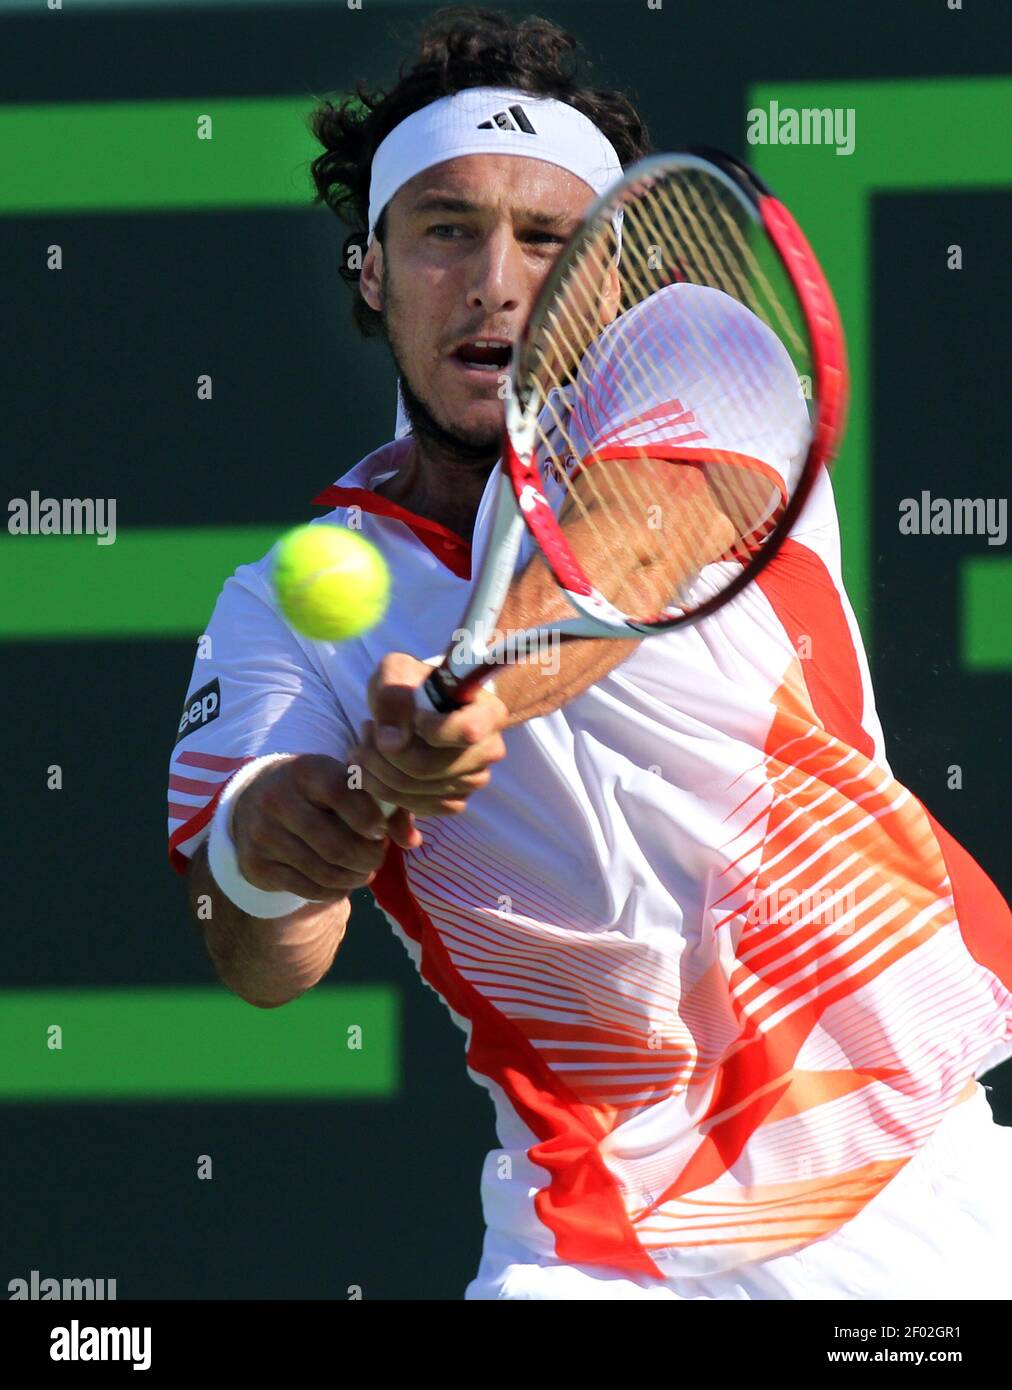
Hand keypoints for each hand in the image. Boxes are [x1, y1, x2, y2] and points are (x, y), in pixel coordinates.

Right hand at [230, 753, 419, 899]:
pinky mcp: (256, 865)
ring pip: (325, 872)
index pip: (345, 796)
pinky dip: (335, 891)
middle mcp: (278, 801)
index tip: (379, 830)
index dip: (372, 820)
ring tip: (364, 870)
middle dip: (369, 857)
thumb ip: (386, 805)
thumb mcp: (345, 782)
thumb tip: (413, 841)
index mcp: (305, 771)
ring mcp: (263, 835)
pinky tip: (341, 880)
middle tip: (377, 856)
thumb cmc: (316, 790)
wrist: (255, 799)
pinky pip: (309, 890)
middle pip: (338, 846)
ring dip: (355, 877)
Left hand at [349, 653, 507, 819]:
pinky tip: (373, 768)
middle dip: (383, 753)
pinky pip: (416, 806)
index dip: (431, 728)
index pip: (467, 731)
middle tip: (364, 730)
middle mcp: (488, 750)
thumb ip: (392, 697)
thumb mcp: (398, 672)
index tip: (411, 714)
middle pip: (428, 767)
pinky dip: (385, 791)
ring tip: (362, 746)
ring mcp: (473, 780)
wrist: (419, 707)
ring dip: (377, 772)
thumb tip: (392, 742)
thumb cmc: (414, 685)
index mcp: (488, 713)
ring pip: (416, 790)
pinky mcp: (454, 800)